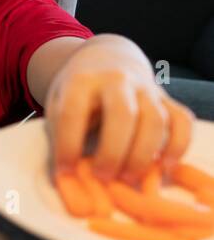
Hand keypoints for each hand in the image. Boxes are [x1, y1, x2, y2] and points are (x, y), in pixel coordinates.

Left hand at [46, 54, 193, 182]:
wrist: (106, 59)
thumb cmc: (78, 93)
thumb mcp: (58, 104)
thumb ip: (61, 134)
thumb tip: (68, 176)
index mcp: (82, 81)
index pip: (74, 114)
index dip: (68, 146)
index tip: (65, 172)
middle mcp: (117, 80)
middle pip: (123, 114)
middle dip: (113, 152)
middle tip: (103, 178)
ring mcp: (146, 88)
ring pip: (155, 120)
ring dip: (143, 154)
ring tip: (128, 179)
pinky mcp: (167, 99)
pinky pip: (182, 121)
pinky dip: (178, 146)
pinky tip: (164, 167)